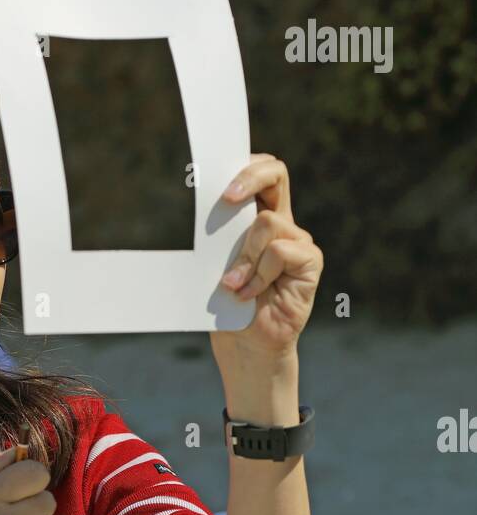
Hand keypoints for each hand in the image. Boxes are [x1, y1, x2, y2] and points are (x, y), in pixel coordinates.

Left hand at [211, 154, 322, 373]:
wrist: (248, 348)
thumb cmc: (229, 309)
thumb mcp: (215, 267)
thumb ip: (218, 238)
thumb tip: (205, 209)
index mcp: (258, 219)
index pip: (262, 174)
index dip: (245, 167)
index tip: (217, 183)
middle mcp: (283, 225)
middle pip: (276, 174)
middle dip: (248, 178)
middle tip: (226, 199)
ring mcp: (299, 243)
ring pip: (268, 222)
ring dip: (244, 255)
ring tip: (232, 284)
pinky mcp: (310, 264)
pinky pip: (281, 251)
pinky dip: (259, 273)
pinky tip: (249, 293)